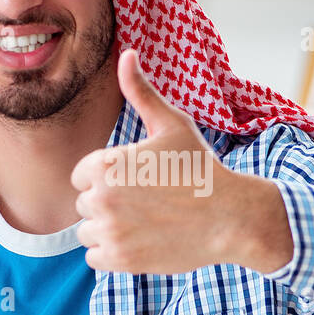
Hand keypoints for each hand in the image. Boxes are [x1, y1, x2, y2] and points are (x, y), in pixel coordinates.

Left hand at [70, 48, 291, 274]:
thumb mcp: (172, 124)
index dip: (108, 178)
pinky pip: (95, 256)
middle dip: (110, 204)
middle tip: (148, 203)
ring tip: (145, 222)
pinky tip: (142, 241)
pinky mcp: (120, 260)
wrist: (231, 217)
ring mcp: (109, 231)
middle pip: (85, 204)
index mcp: (105, 164)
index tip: (138, 181)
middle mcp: (101, 198)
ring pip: (88, 232)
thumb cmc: (202, 168)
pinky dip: (113, 253)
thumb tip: (127, 54)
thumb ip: (141, 93)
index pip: (81, 176)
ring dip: (109, 229)